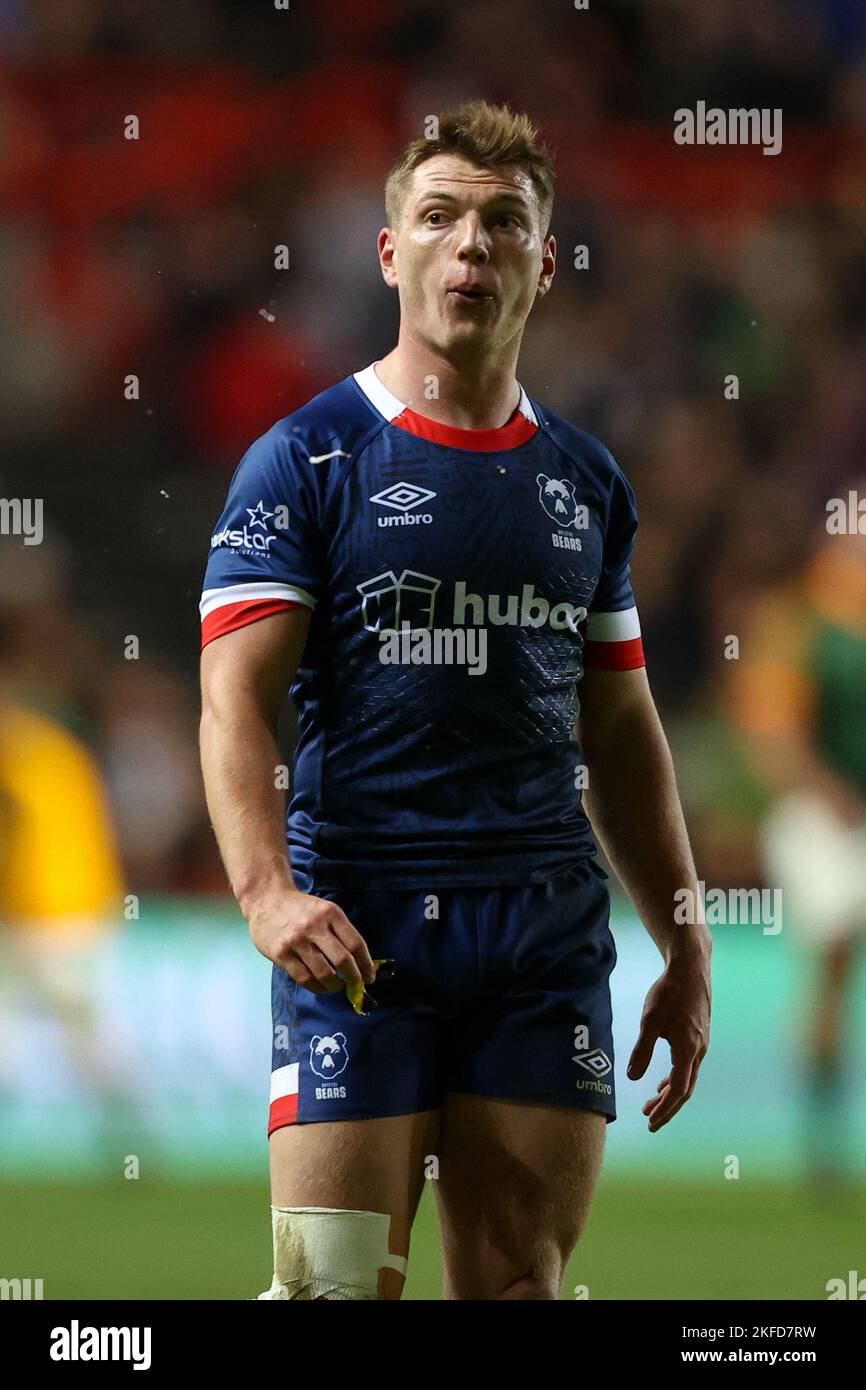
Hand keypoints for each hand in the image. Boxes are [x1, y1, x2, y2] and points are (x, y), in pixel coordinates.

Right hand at [247, 888, 376, 995]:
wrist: (267, 899)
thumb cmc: (301, 907)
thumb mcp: (325, 909)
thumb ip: (340, 931)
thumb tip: (358, 962)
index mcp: (330, 913)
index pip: (355, 944)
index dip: (366, 964)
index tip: (369, 976)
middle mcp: (314, 926)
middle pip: (342, 960)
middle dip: (353, 978)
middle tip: (356, 985)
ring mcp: (296, 941)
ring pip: (323, 973)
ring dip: (335, 985)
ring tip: (337, 987)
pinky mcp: (281, 953)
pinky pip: (303, 978)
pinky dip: (316, 987)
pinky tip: (321, 988)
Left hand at [627, 949, 710, 1131]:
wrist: (690, 969)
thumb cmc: (669, 993)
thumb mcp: (650, 1021)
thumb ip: (642, 1050)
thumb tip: (632, 1077)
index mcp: (688, 1050)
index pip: (678, 1090)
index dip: (665, 1109)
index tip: (651, 1122)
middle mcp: (699, 1051)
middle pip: (685, 1089)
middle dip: (667, 1107)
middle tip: (649, 1119)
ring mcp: (701, 1044)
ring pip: (687, 1078)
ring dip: (669, 1093)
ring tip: (651, 1103)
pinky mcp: (698, 1036)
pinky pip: (688, 1066)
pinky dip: (676, 1078)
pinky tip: (663, 1081)